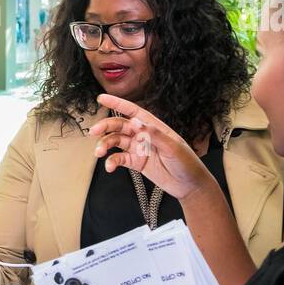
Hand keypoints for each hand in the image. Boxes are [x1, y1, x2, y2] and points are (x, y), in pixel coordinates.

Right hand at [87, 93, 214, 200]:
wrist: (190, 186)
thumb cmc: (187, 163)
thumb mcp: (173, 147)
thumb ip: (154, 135)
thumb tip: (135, 122)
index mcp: (154, 127)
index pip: (133, 111)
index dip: (117, 103)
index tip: (101, 98)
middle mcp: (144, 135)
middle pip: (120, 126)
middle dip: (105, 127)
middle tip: (94, 131)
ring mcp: (139, 149)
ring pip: (116, 142)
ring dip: (105, 145)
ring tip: (99, 153)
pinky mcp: (136, 163)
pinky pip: (120, 159)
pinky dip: (112, 161)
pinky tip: (109, 167)